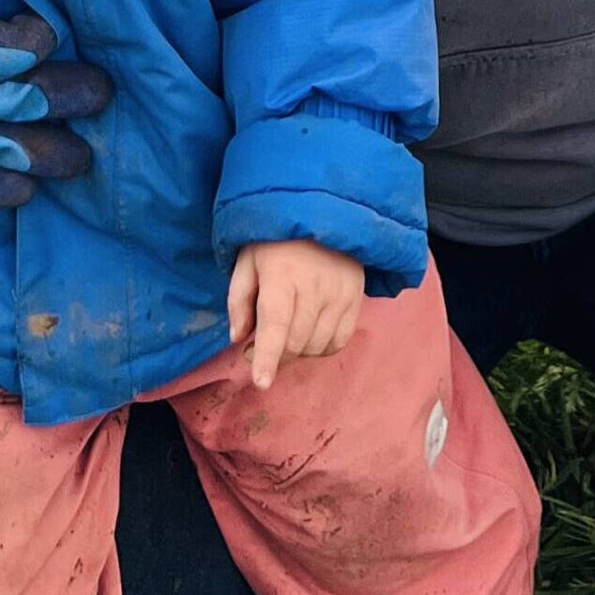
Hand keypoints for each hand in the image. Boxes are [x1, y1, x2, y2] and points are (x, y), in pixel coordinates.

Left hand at [226, 237, 363, 389]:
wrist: (323, 211)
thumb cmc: (277, 239)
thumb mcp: (247, 260)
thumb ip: (239, 300)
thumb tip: (239, 339)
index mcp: (282, 274)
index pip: (275, 323)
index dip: (267, 356)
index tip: (261, 383)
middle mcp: (315, 287)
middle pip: (295, 342)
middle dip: (274, 355)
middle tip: (257, 348)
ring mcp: (340, 294)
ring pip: (316, 346)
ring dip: (296, 352)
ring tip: (284, 336)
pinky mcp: (356, 299)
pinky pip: (339, 341)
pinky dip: (321, 348)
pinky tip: (308, 335)